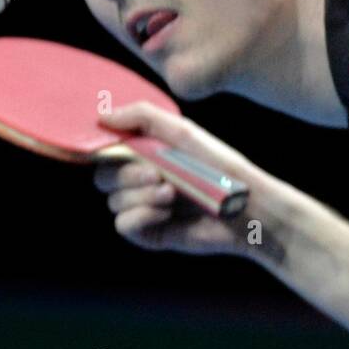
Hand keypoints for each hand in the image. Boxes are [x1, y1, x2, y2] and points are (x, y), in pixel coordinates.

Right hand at [94, 101, 258, 255]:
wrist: (246, 208)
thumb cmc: (220, 167)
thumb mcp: (183, 133)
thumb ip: (142, 117)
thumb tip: (102, 116)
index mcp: (147, 154)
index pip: (107, 151)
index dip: (106, 150)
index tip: (120, 149)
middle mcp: (142, 181)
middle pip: (104, 178)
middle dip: (126, 175)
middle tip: (155, 174)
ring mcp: (145, 207)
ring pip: (114, 201)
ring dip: (140, 196)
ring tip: (172, 194)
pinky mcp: (150, 231)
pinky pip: (123, 224)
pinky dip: (140, 216)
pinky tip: (166, 213)